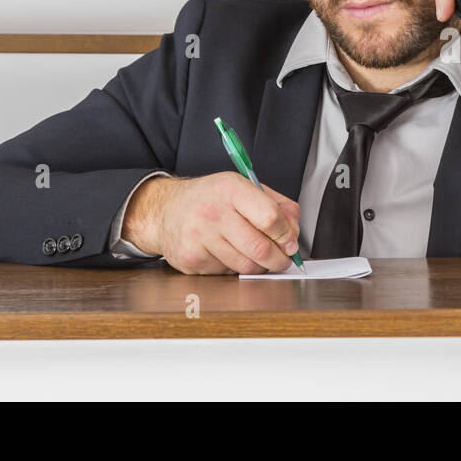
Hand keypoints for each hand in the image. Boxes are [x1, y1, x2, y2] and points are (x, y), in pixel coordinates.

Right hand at [123, 172, 301, 274]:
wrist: (165, 210)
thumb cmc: (209, 199)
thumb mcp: (243, 187)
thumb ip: (276, 204)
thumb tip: (295, 229)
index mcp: (230, 189)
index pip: (270, 217)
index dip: (286, 235)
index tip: (291, 242)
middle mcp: (213, 213)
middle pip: (260, 248)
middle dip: (280, 259)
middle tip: (284, 259)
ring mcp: (199, 238)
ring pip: (246, 266)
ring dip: (260, 266)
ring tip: (257, 256)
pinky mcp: (192, 260)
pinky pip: (228, 273)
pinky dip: (236, 269)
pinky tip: (228, 254)